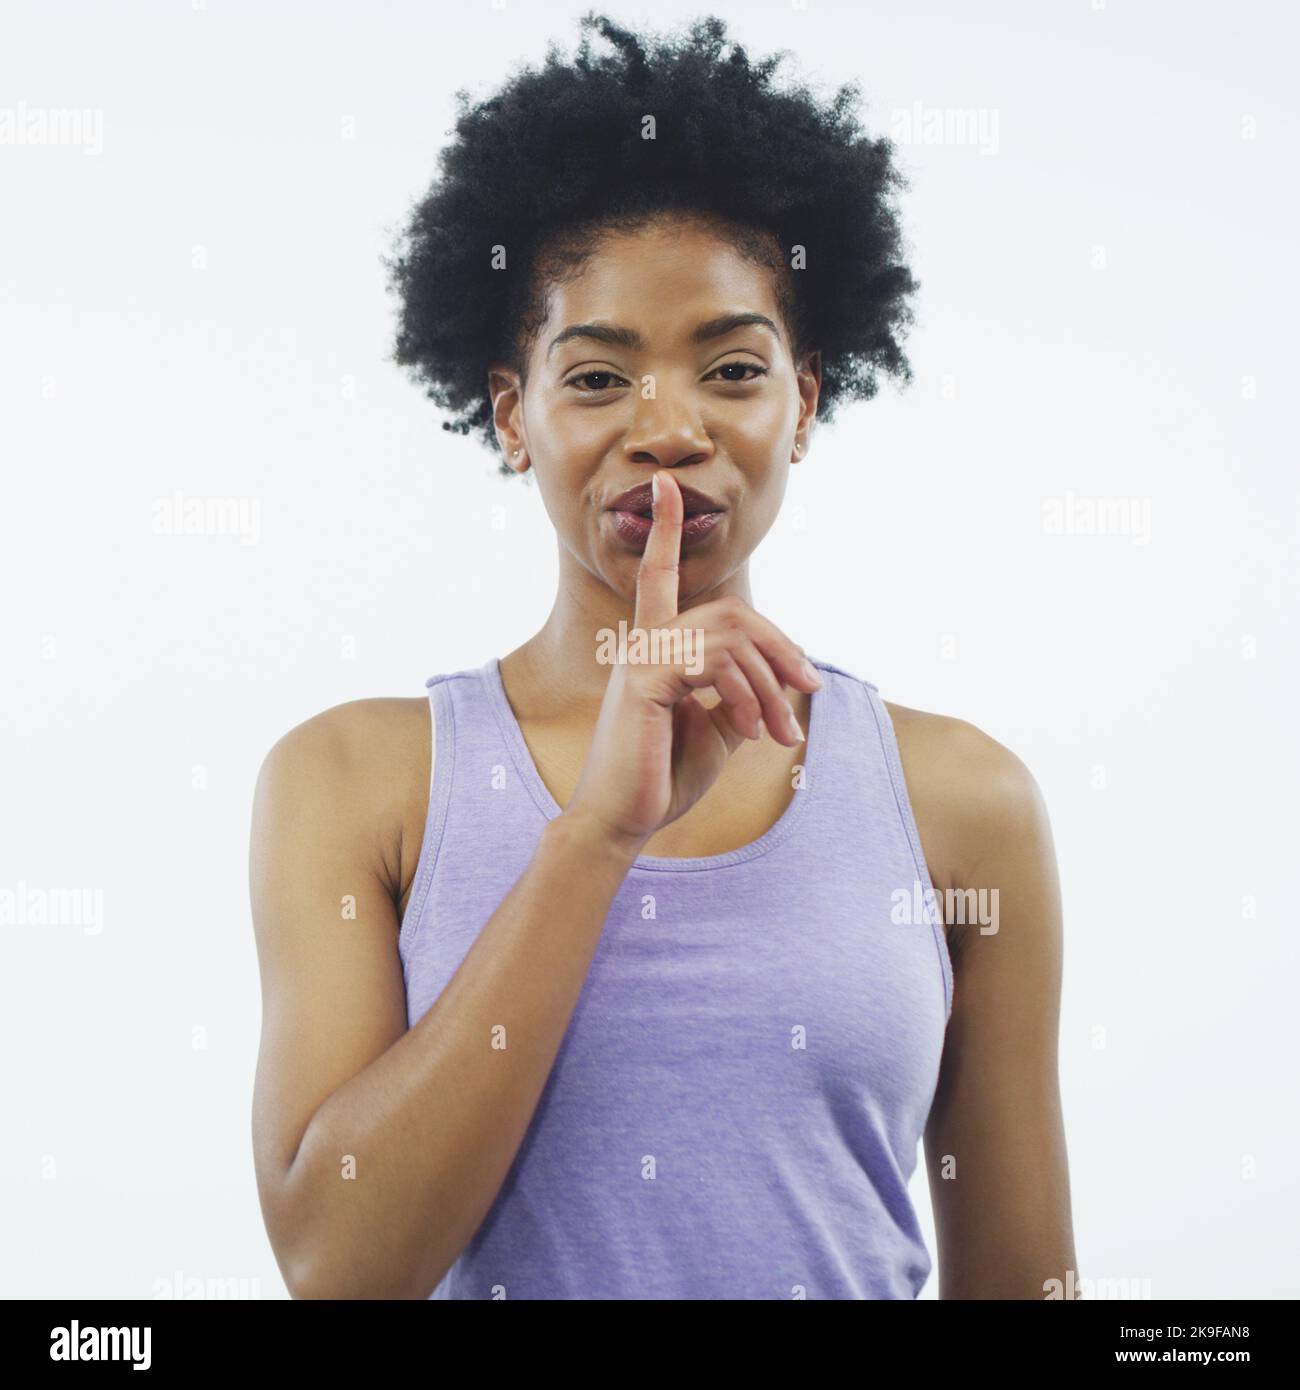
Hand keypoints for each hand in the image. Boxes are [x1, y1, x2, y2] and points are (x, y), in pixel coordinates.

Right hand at [563, 469, 822, 852]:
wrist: (625, 820)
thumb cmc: (666, 775)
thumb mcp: (719, 729)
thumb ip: (741, 691)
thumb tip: (780, 674)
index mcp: (657, 647)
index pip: (660, 576)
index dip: (664, 528)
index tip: (665, 485)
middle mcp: (645, 641)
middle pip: (732, 612)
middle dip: (780, 648)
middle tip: (807, 692)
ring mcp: (642, 655)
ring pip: (732, 638)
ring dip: (771, 686)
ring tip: (780, 733)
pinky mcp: (646, 679)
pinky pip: (716, 663)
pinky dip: (747, 696)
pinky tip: (750, 731)